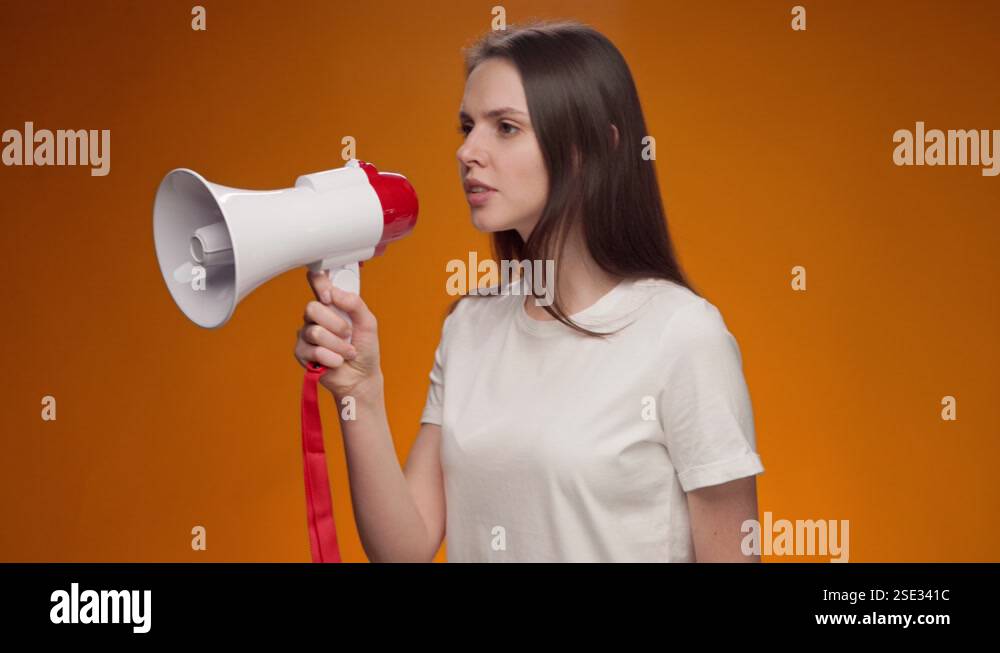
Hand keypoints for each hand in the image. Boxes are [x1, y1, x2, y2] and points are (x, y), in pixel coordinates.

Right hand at [294, 269, 382, 398]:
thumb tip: (335, 292)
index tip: (328, 296)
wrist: (361, 376)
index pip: (317, 284)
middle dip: (336, 324)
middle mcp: (316, 317)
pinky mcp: (302, 352)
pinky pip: (313, 351)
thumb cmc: (365, 348)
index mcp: (331, 304)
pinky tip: (337, 361)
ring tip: (347, 352)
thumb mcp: (368, 322)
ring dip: (338, 346)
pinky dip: (331, 358)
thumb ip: (354, 303)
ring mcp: (306, 334)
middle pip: (312, 308)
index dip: (318, 284)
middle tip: (348, 334)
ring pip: (315, 332)